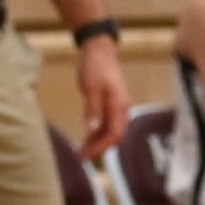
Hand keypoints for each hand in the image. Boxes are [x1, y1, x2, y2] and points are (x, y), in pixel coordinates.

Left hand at [74, 36, 131, 159]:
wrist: (99, 48)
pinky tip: (88, 135)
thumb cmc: (96, 66)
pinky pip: (109, 122)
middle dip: (100, 148)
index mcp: (119, 105)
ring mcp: (118, 104)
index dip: (101, 147)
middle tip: (82, 155)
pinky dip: (99, 132)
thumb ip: (93, 109)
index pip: (115, 134)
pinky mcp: (112, 102)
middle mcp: (122, 107)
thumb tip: (93, 130)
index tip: (86, 155)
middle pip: (116, 135)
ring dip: (99, 141)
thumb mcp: (91, 88)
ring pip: (112, 130)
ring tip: (83, 149)